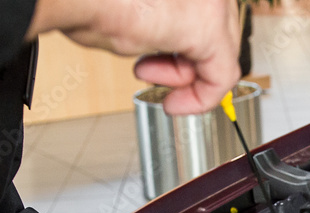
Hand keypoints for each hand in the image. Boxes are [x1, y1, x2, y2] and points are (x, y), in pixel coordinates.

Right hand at [25, 0, 240, 113]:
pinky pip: (223, 74)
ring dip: (184, 75)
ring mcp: (210, 2)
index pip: (202, 15)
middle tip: (152, 73)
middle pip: (215, 31)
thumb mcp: (130, 15)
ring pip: (220, 51)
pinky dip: (202, 97)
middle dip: (183, 60)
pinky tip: (176, 104)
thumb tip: (158, 43)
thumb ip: (156, 25)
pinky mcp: (211, 28)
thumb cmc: (86, 0)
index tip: (163, 64)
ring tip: (149, 77)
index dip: (183, 45)